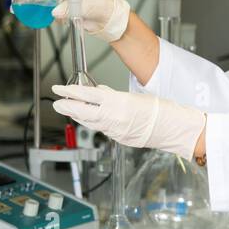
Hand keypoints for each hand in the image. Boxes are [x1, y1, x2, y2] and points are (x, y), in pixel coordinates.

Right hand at [20, 0, 130, 42]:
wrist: (107, 17)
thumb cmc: (99, 2)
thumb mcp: (83, 3)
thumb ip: (68, 8)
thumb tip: (55, 12)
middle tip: (18, 0)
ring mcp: (63, 0)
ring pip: (44, 2)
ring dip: (33, 7)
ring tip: (20, 11)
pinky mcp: (64, 11)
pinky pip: (50, 13)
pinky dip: (42, 16)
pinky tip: (36, 19)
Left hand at [51, 84, 205, 160]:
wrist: (171, 127)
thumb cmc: (158, 108)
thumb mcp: (133, 96)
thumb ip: (112, 95)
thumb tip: (99, 92)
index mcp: (116, 102)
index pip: (86, 96)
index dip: (70, 92)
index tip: (59, 89)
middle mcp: (112, 117)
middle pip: (83, 112)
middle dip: (68, 107)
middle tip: (57, 102)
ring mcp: (114, 130)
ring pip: (89, 123)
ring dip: (78, 116)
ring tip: (69, 110)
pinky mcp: (118, 138)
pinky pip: (102, 130)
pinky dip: (94, 123)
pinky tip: (90, 120)